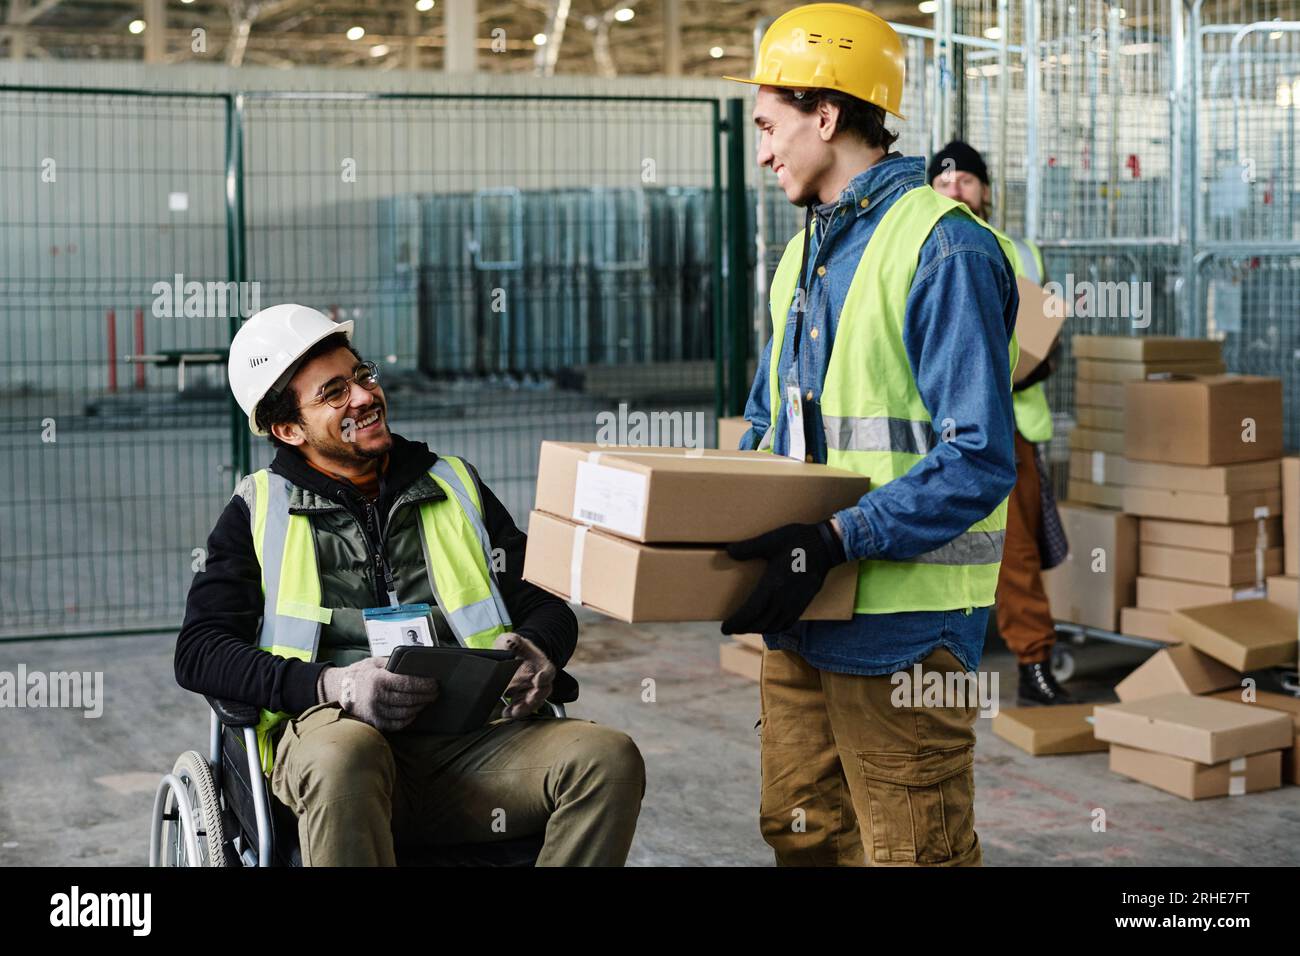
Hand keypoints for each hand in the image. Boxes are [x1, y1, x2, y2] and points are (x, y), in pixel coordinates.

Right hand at [319, 657, 439, 731]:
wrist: (339, 689)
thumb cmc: (361, 673)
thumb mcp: (377, 662)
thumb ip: (396, 664)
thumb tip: (419, 666)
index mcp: (379, 679)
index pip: (408, 683)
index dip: (425, 684)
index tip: (435, 683)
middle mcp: (377, 697)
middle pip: (410, 699)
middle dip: (427, 696)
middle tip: (435, 692)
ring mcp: (375, 712)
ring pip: (406, 712)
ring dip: (420, 707)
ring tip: (427, 700)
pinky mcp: (374, 723)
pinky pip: (397, 724)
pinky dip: (409, 718)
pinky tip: (415, 711)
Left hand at [493, 632, 556, 718]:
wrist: (510, 657)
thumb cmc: (514, 648)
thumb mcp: (511, 640)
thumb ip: (511, 641)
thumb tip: (511, 643)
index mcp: (541, 664)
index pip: (548, 671)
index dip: (546, 675)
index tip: (539, 679)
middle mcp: (539, 680)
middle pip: (543, 691)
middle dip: (536, 698)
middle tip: (529, 701)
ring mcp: (531, 691)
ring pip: (533, 703)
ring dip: (525, 708)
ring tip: (514, 712)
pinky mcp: (521, 699)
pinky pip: (521, 707)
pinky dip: (514, 712)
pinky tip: (506, 713)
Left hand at [721, 521, 845, 635]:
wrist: (827, 547)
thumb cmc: (798, 541)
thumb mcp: (771, 540)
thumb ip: (749, 548)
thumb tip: (729, 551)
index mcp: (772, 585)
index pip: (749, 613)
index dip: (736, 623)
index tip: (724, 628)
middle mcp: (782, 600)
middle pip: (759, 624)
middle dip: (743, 628)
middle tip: (732, 627)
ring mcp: (794, 604)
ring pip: (773, 626)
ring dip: (758, 629)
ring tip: (747, 627)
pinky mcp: (803, 604)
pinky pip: (787, 624)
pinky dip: (774, 628)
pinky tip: (770, 625)